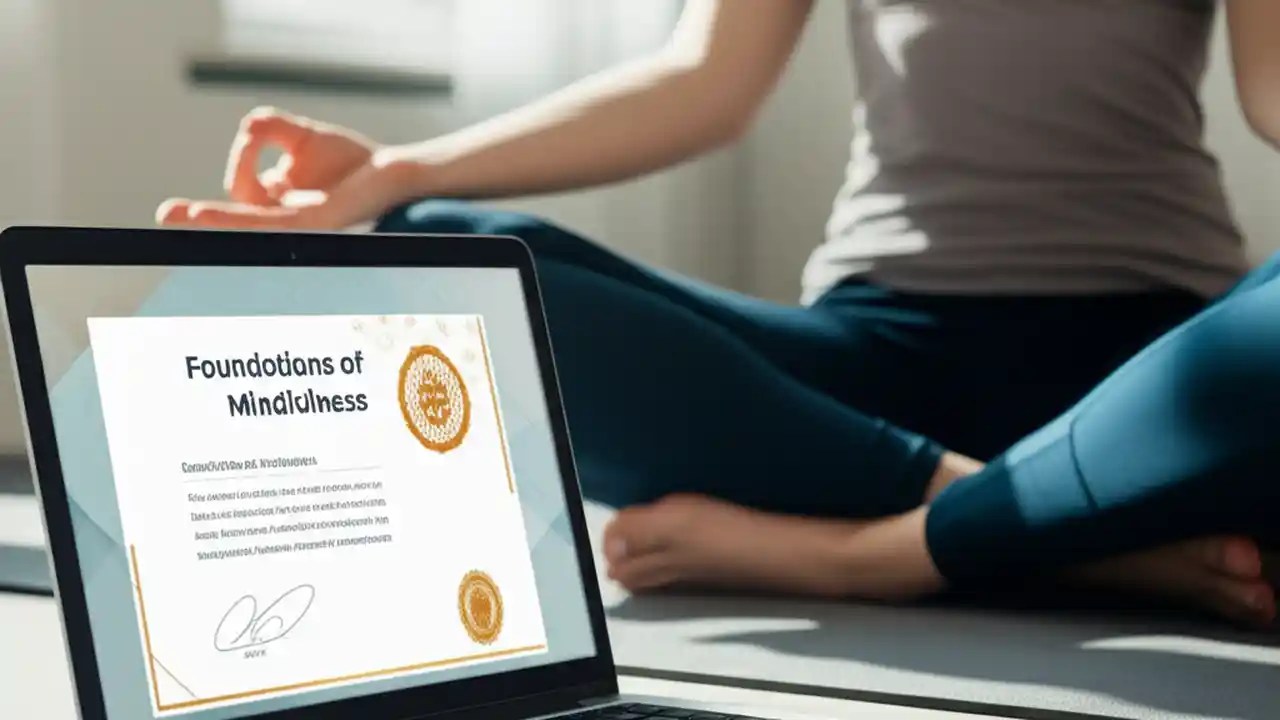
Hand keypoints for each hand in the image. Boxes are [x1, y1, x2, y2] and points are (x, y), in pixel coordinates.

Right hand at [157, 107, 416, 229]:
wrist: (394, 173)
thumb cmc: (354, 161)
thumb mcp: (301, 136)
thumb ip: (270, 128)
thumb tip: (245, 127)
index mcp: (276, 205)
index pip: (241, 188)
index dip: (242, 157)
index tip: (256, 134)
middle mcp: (283, 221)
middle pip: (234, 219)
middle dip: (200, 219)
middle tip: (165, 215)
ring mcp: (299, 227)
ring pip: (248, 225)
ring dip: (218, 221)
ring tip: (184, 218)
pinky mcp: (315, 225)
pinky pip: (275, 223)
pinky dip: (249, 217)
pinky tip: (230, 214)